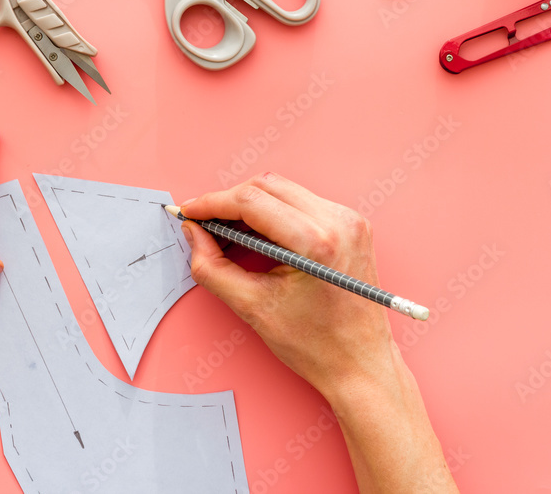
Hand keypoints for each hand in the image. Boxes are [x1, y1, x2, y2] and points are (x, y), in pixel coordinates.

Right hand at [179, 171, 392, 402]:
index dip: (212, 203)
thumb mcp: (252, 307)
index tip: (190, 211)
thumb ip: (212, 267)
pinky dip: (273, 213)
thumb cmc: (317, 345)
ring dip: (250, 205)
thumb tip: (194, 233)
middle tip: (204, 223)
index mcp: (317, 242)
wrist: (360, 363)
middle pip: (267, 187)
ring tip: (227, 233)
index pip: (251, 201)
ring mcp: (349, 220)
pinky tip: (256, 235)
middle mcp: (338, 222)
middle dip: (229, 201)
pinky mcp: (351, 225)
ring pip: (283, 191)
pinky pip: (302, 203)